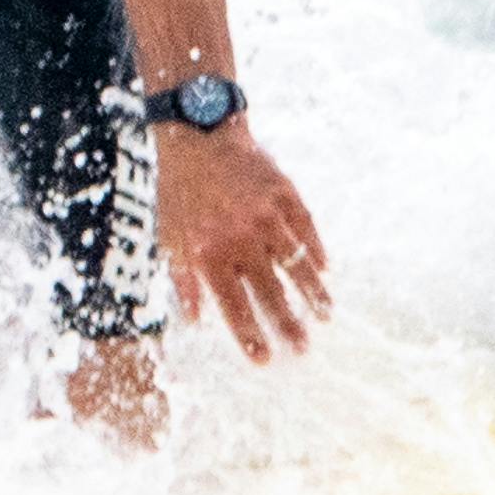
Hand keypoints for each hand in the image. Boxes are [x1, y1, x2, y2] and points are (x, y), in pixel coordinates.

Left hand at [155, 120, 331, 360]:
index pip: (234, 307)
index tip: (264, 359)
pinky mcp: (284, 193)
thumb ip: (182, 281)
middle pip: (270, 292)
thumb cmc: (178, 189)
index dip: (250, 336)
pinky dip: (316, 251)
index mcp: (208, 253)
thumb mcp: (168, 236)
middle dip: (287, 324)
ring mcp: (266, 215)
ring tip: (324, 316)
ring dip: (312, 293)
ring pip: (295, 264)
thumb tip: (192, 322)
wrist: (198, 134)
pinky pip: (306, 229)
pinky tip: (325, 270)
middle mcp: (240, 238)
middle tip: (303, 348)